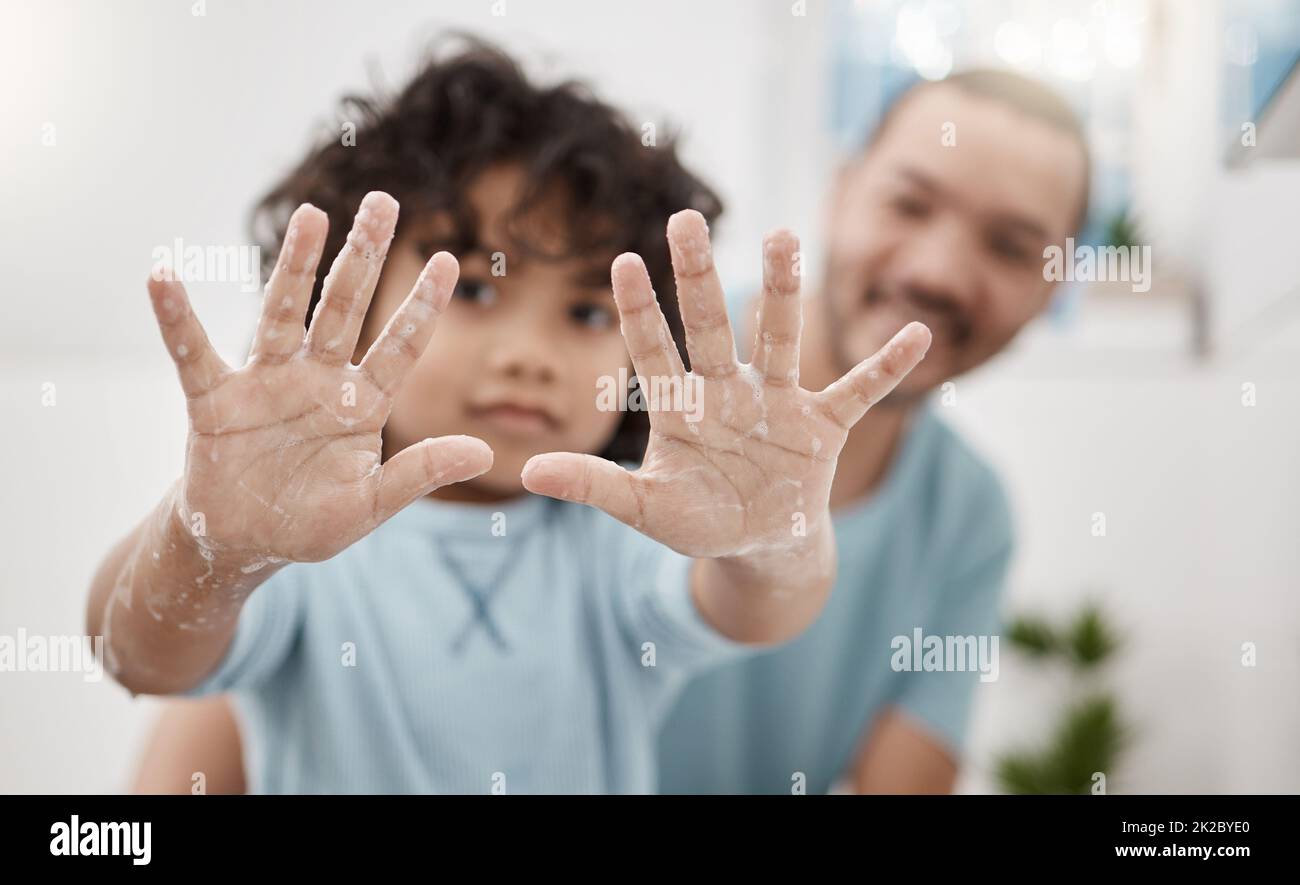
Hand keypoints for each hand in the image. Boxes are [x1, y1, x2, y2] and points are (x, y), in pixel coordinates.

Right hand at [146, 192, 491, 566]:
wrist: (243, 545)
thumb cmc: (310, 522)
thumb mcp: (371, 504)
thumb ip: (421, 473)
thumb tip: (485, 454)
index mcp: (360, 404)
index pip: (399, 346)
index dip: (422, 306)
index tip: (449, 261)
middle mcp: (316, 379)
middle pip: (345, 308)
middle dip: (363, 257)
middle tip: (384, 201)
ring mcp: (266, 383)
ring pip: (282, 312)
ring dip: (295, 265)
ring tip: (312, 214)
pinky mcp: (214, 400)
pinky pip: (193, 352)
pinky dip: (176, 317)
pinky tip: (163, 275)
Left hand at [521, 210, 928, 560]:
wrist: (759, 544)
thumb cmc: (700, 520)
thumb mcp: (646, 509)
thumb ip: (595, 487)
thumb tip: (530, 471)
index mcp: (681, 408)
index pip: (654, 351)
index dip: (639, 310)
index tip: (623, 261)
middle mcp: (728, 391)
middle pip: (711, 326)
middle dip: (699, 276)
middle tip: (685, 218)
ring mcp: (778, 404)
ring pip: (778, 339)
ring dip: (782, 292)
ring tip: (786, 235)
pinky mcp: (822, 426)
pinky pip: (859, 392)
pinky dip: (886, 368)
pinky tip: (917, 334)